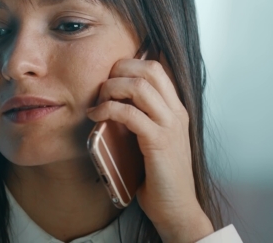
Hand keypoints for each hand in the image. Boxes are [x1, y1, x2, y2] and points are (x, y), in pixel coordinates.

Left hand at [86, 51, 213, 241]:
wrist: (176, 208)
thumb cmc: (159, 176)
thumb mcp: (153, 139)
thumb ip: (141, 119)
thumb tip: (112, 102)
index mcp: (176, 109)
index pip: (157, 68)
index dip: (130, 64)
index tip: (110, 78)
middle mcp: (176, 113)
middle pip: (150, 69)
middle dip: (120, 69)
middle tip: (102, 86)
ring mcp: (170, 126)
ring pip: (139, 87)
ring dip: (111, 88)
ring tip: (98, 101)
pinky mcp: (158, 142)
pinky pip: (130, 114)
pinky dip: (108, 110)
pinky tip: (96, 117)